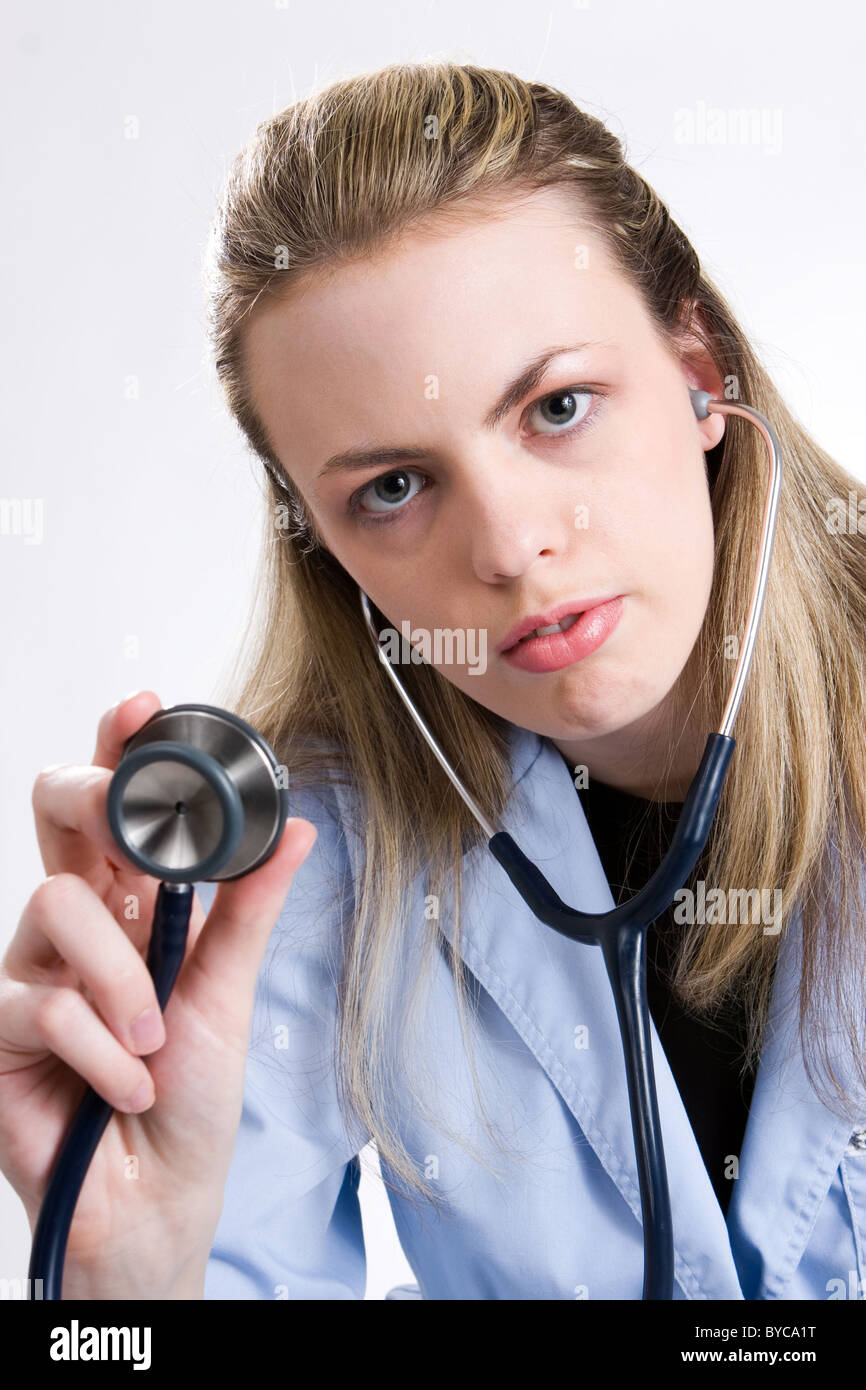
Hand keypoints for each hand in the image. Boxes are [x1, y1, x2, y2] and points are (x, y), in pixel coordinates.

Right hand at [0, 692, 317, 1296]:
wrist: (160, 1199)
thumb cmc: (192, 1099)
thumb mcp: (229, 992)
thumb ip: (248, 908)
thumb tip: (294, 826)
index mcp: (136, 903)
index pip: (118, 806)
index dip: (120, 749)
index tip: (143, 704)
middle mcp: (80, 924)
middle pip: (54, 814)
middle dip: (87, 798)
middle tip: (124, 829)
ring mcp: (34, 973)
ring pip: (54, 903)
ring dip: (118, 975)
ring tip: (152, 1036)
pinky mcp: (2, 1031)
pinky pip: (38, 1002)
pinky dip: (97, 1048)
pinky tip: (122, 1084)